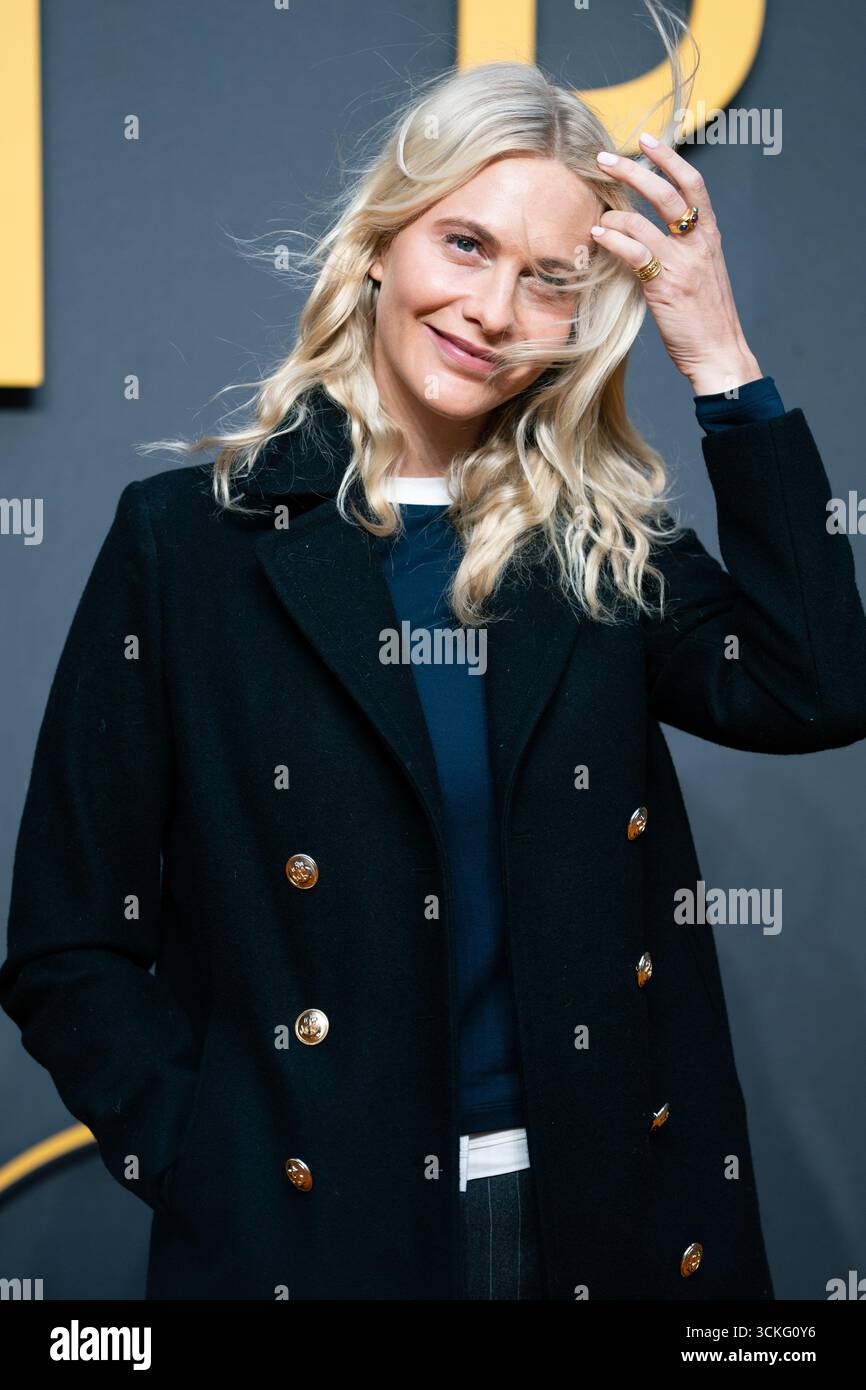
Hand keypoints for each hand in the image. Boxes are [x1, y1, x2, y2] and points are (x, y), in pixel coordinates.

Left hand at [590, 133, 762, 395]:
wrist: (719, 353)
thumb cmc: (704, 318)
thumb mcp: (699, 275)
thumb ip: (679, 251)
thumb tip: (646, 235)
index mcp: (709, 236)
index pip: (692, 184)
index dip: (669, 159)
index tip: (646, 140)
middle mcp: (698, 244)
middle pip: (667, 192)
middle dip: (633, 170)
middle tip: (604, 159)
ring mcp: (682, 263)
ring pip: (644, 221)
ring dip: (614, 213)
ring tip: (597, 216)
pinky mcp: (665, 285)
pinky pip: (634, 252)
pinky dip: (613, 240)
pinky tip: (597, 237)